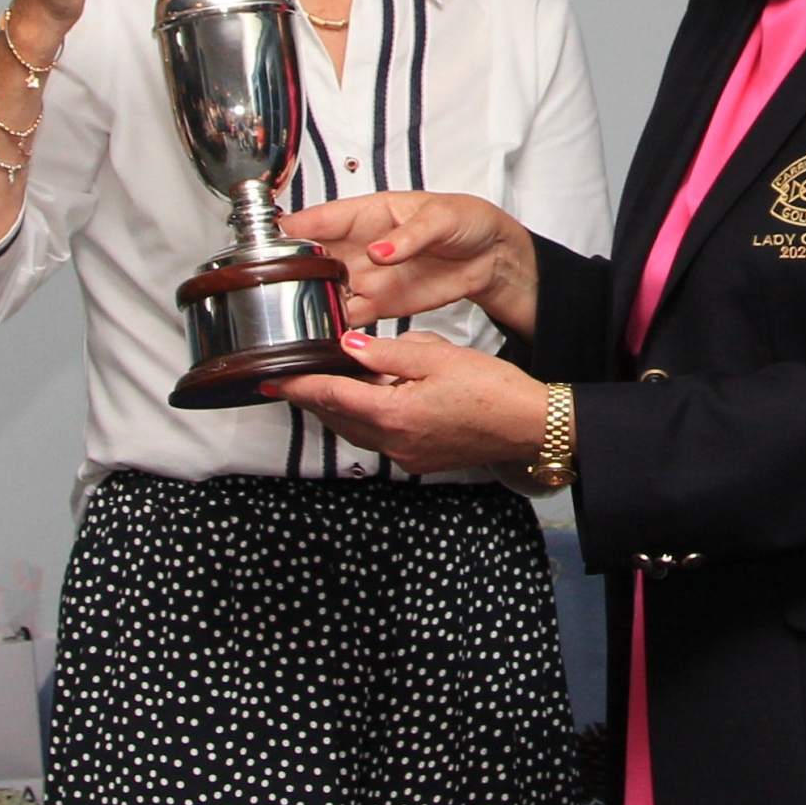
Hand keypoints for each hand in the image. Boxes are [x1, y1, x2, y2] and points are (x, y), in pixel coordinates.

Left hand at [269, 330, 547, 475]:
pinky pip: (378, 440)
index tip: (276, 378)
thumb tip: (351, 345)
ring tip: (324, 388)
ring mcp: (406, 455)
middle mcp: (394, 441)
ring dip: (338, 410)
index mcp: (393, 413)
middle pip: (337, 418)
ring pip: (356, 431)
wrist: (529, 426)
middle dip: (312, 399)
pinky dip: (365, 420)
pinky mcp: (420, 459)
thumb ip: (389, 351)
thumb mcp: (437, 357)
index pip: (332, 396)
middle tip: (289, 382)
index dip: (300, 385)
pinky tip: (371, 401)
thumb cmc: (493, 390)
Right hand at [279, 192, 538, 338]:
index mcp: (369, 214)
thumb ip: (410, 235)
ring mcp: (366, 277)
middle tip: (275, 288)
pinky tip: (321, 334)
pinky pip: (347, 317)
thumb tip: (380, 250)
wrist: (491, 258)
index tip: (270, 241)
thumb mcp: (442, 218)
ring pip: (324, 291)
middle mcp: (359, 245)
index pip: (322, 218)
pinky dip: (333, 327)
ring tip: (294, 316)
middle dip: (290, 272)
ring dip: (309, 303)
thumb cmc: (467, 222)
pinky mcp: (379, 304)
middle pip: (312, 258)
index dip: (293, 229)